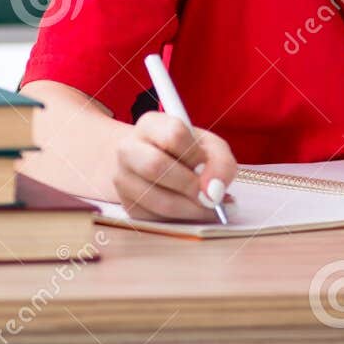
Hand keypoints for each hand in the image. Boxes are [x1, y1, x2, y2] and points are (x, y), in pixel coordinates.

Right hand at [112, 111, 238, 220]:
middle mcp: (128, 148)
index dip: (194, 154)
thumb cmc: (187, 153)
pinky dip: (180, 220)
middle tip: (210, 196)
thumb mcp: (209, 147)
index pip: (173, 135)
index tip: (204, 164)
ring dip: (189, 208)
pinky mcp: (127, 205)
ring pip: (156, 199)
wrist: (154, 164)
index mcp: (150, 124)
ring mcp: (123, 178)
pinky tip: (190, 211)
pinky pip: (155, 218)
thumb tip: (214, 191)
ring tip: (206, 207)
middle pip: (155, 166)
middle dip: (189, 185)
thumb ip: (220, 163)